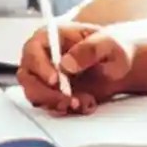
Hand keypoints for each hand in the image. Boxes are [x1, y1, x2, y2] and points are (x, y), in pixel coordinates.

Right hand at [17, 23, 132, 114]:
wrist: (119, 66)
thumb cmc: (111, 47)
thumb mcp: (108, 43)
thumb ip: (89, 50)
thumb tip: (66, 64)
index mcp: (50, 37)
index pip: (32, 50)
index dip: (39, 66)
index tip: (55, 80)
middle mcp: (42, 57)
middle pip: (28, 77)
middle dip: (46, 93)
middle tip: (68, 100)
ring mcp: (45, 77)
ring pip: (36, 95)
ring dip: (57, 103)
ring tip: (82, 101)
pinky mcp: (52, 94)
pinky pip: (50, 106)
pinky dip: (66, 109)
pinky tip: (84, 103)